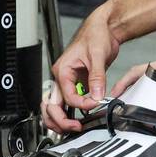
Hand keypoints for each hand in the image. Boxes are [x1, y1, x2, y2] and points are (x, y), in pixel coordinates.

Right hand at [44, 9, 120, 131]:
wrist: (103, 29)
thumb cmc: (96, 36)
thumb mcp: (97, 56)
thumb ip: (97, 77)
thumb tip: (97, 96)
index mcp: (62, 70)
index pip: (67, 96)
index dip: (82, 104)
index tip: (95, 104)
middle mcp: (61, 77)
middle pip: (52, 105)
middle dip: (60, 119)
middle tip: (74, 127)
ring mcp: (68, 81)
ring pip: (56, 106)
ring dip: (60, 119)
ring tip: (71, 128)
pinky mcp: (76, 83)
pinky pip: (68, 102)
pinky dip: (70, 112)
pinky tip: (79, 117)